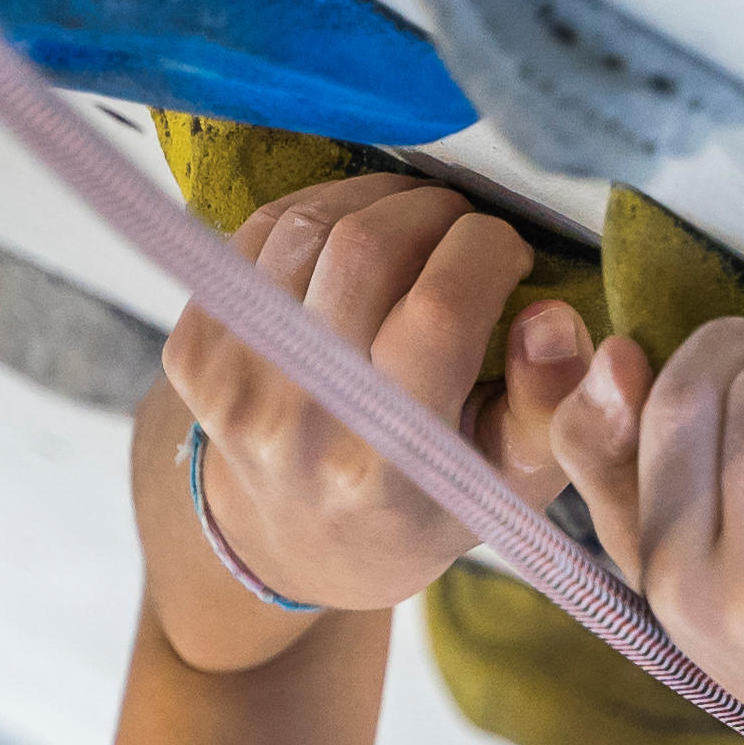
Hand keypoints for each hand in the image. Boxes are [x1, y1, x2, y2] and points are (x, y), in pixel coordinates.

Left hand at [160, 174, 595, 619]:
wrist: (300, 541)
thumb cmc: (426, 505)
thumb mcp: (512, 484)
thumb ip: (550, 406)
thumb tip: (553, 316)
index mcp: (388, 466)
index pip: (439, 312)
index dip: (488, 251)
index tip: (510, 256)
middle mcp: (299, 425)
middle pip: (368, 249)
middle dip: (436, 212)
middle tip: (464, 230)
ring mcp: (233, 385)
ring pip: (310, 225)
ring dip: (377, 203)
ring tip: (416, 228)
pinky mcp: (190, 352)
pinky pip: (259, 236)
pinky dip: (318, 216)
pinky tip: (353, 246)